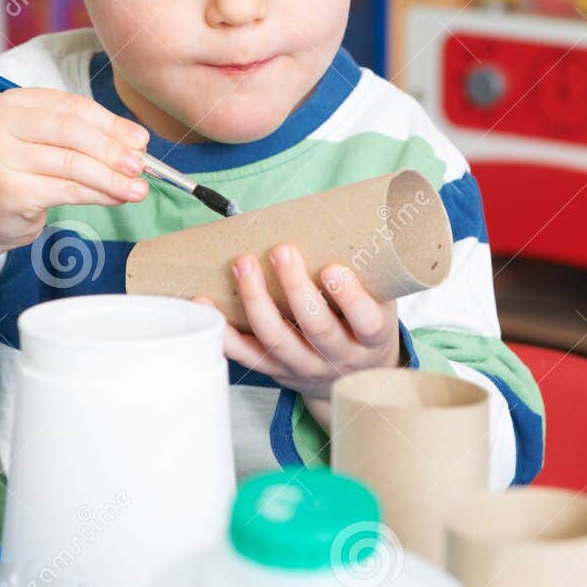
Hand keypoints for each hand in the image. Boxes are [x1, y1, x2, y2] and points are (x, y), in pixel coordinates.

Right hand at [0, 87, 150, 257]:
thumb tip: (136, 143)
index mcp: (13, 103)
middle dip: (113, 149)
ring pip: (72, 164)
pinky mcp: (9, 190)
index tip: (140, 140)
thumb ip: (83, 137)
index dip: (110, 123)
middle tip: (141, 166)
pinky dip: (97, 195)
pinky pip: (66, 190)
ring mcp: (0, 156)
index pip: (71, 106)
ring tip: (138, 189)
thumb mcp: (45, 144)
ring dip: (111, 178)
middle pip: (72, 131)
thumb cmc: (17, 174)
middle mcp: (1, 123)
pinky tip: (116, 198)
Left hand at [194, 243, 402, 428]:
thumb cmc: (363, 325)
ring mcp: (304, 366)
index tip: (332, 269)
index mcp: (371, 339)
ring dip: (256, 300)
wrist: (353, 375)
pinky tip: (205, 303)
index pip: (366, 323)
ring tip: (244, 265)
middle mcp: (338, 357)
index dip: (350, 298)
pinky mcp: (274, 369)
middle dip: (295, 289)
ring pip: (276, 340)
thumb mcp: (380, 301)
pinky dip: (222, 329)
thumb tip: (348, 212)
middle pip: (316, 329)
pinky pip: (244, 353)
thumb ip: (367, 271)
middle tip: (282, 251)